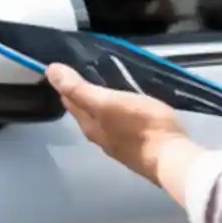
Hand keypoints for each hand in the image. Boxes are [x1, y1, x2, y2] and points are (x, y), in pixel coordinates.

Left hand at [45, 63, 204, 205]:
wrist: (172, 158)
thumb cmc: (142, 126)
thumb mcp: (108, 102)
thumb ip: (79, 89)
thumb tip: (50, 71)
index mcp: (88, 123)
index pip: (69, 99)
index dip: (66, 81)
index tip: (69, 64)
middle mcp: (98, 135)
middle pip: (83, 109)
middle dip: (82, 90)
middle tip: (89, 68)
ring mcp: (116, 143)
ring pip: (101, 117)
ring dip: (101, 101)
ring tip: (109, 83)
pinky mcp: (135, 147)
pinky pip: (119, 124)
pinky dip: (117, 112)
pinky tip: (127, 106)